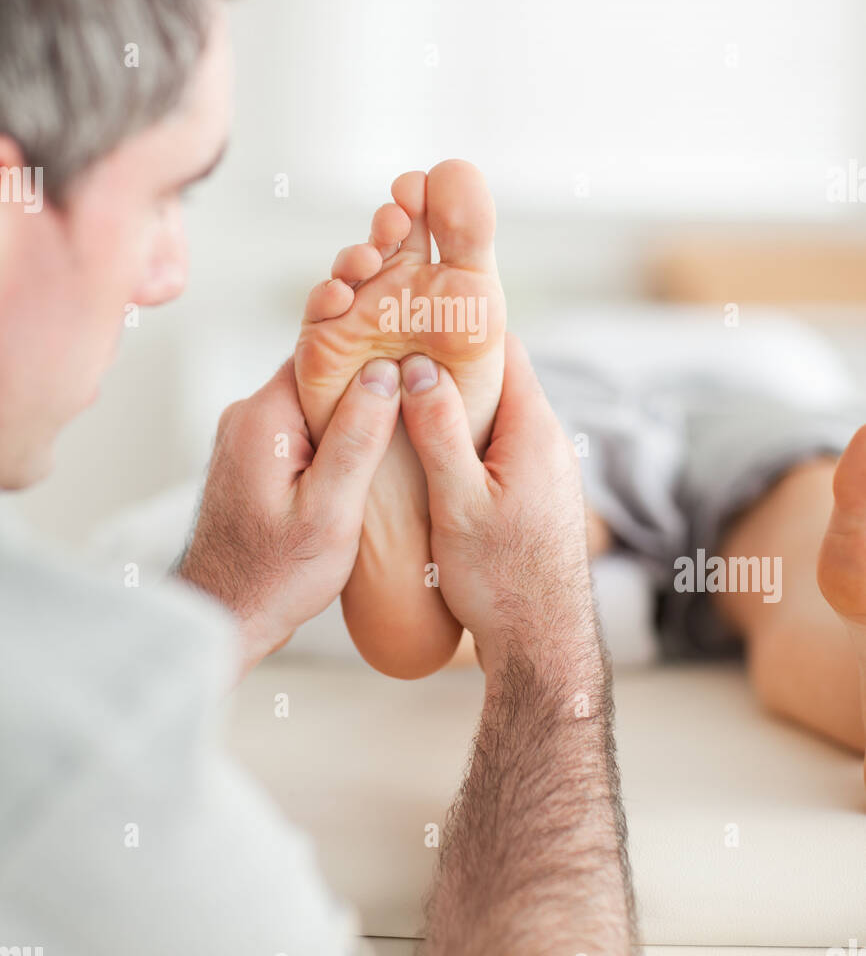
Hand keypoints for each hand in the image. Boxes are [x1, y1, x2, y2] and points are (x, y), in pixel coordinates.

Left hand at [179, 355, 400, 673]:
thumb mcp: (330, 511)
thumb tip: (384, 372)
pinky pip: (302, 426)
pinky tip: (370, 449)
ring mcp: (246, 436)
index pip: (319, 349)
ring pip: (312, 400)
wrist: (223, 617)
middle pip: (318, 371)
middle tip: (420, 375)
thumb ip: (357, 438)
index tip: (411, 339)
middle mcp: (247, 416)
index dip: (366, 340)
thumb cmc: (275, 576)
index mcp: (263, 417)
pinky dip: (336, 430)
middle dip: (367, 373)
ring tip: (405, 412)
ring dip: (354, 406)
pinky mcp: (253, 458)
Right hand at [399, 335, 593, 677]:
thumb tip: (420, 367)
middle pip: (496, 377)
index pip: (503, 348)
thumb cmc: (502, 579)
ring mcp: (543, 468)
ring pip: (495, 413)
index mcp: (534, 430)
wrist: (542, 644)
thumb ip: (440, 432)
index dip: (461, 323)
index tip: (416, 311)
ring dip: (453, 403)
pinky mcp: (533, 494)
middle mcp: (547, 441)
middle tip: (393, 350)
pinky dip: (463, 436)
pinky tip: (425, 450)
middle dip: (448, 361)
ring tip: (400, 395)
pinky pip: (496, 445)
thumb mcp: (458, 501)